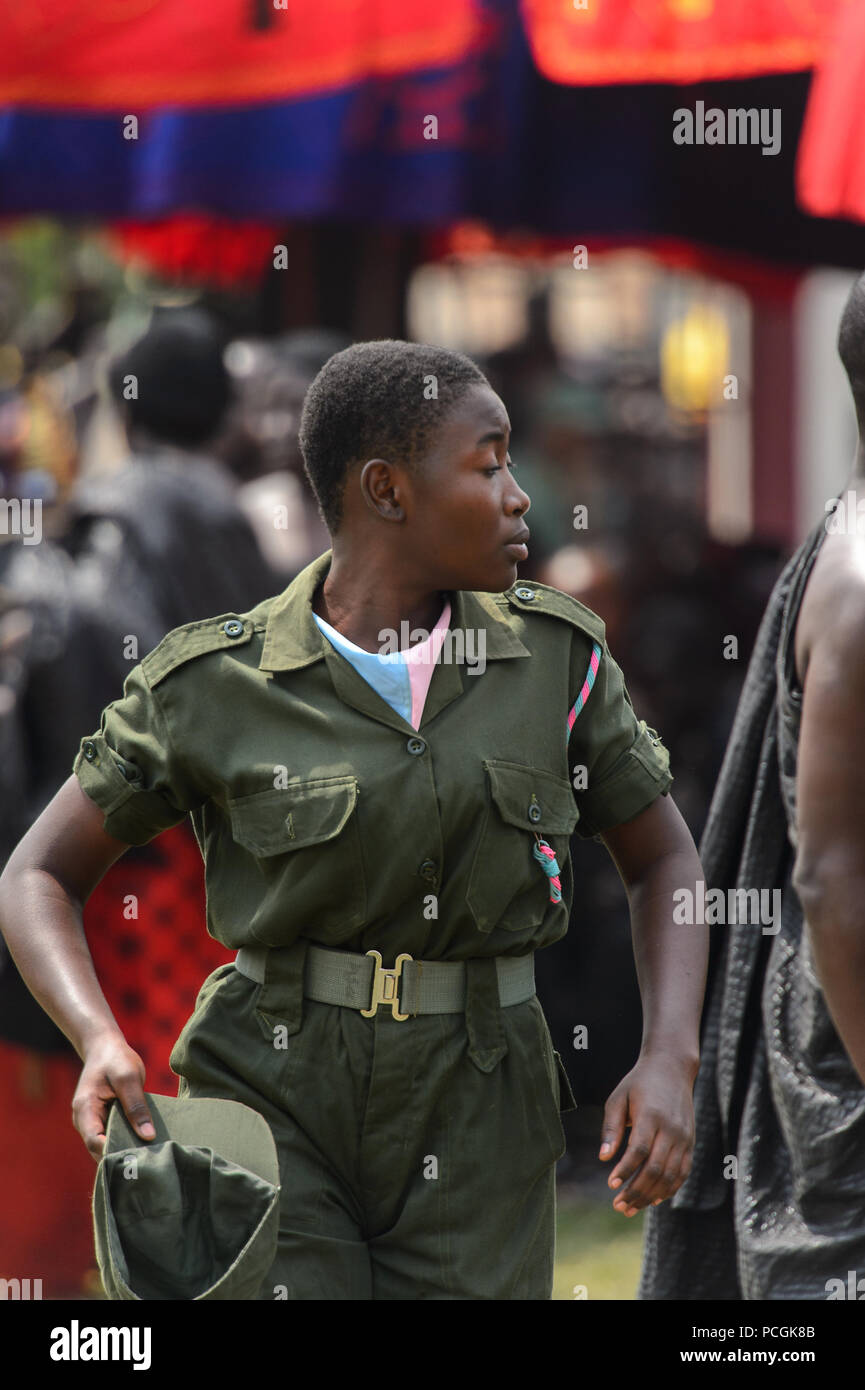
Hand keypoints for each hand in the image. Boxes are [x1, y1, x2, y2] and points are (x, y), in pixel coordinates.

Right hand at [72, 1032, 155, 1161]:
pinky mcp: (100, 1120)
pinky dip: (124, 1140)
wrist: (104, 1047)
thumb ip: (137, 1107)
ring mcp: (90, 1121)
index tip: (137, 1157)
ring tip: (147, 1154)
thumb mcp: (129, 1078)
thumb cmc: (116, 1059)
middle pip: (98, 1149)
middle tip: (146, 1161)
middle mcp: (83, 1120)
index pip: (94, 1142)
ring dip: (123, 1148)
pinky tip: (143, 1143)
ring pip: (104, 1145)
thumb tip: (148, 1136)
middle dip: (120, 1155)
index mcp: (85, 1109)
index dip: (113, 1153)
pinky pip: (110, 1136)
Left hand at [598, 1053, 696, 1216]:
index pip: (639, 1151)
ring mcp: (684, 1138)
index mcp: (652, 1116)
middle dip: (636, 1191)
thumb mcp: (618, 1098)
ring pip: (670, 1176)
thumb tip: (603, 1157)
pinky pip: (682, 1173)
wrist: (672, 1070)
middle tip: (618, 1205)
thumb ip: (611, 1128)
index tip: (611, 1184)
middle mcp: (672, 1129)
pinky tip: (653, 1200)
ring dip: (650, 1196)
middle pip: (656, 1169)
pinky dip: (669, 1189)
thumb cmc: (638, 1084)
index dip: (625, 1170)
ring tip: (630, 1207)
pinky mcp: (690, 1143)